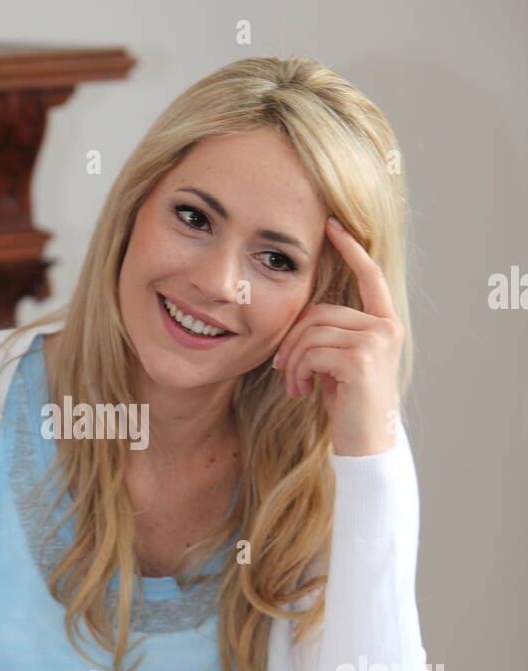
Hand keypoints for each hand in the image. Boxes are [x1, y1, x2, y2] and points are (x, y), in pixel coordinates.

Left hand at [271, 216, 403, 454]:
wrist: (365, 446)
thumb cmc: (347, 405)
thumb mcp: (337, 363)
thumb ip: (328, 334)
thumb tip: (299, 317)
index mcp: (384, 324)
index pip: (370, 275)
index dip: (350, 248)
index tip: (332, 225)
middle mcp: (387, 328)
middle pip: (321, 311)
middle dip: (294, 339)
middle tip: (285, 368)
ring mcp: (377, 342)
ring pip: (312, 332)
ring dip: (295, 361)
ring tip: (296, 385)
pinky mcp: (361, 360)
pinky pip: (312, 352)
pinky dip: (299, 372)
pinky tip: (303, 393)